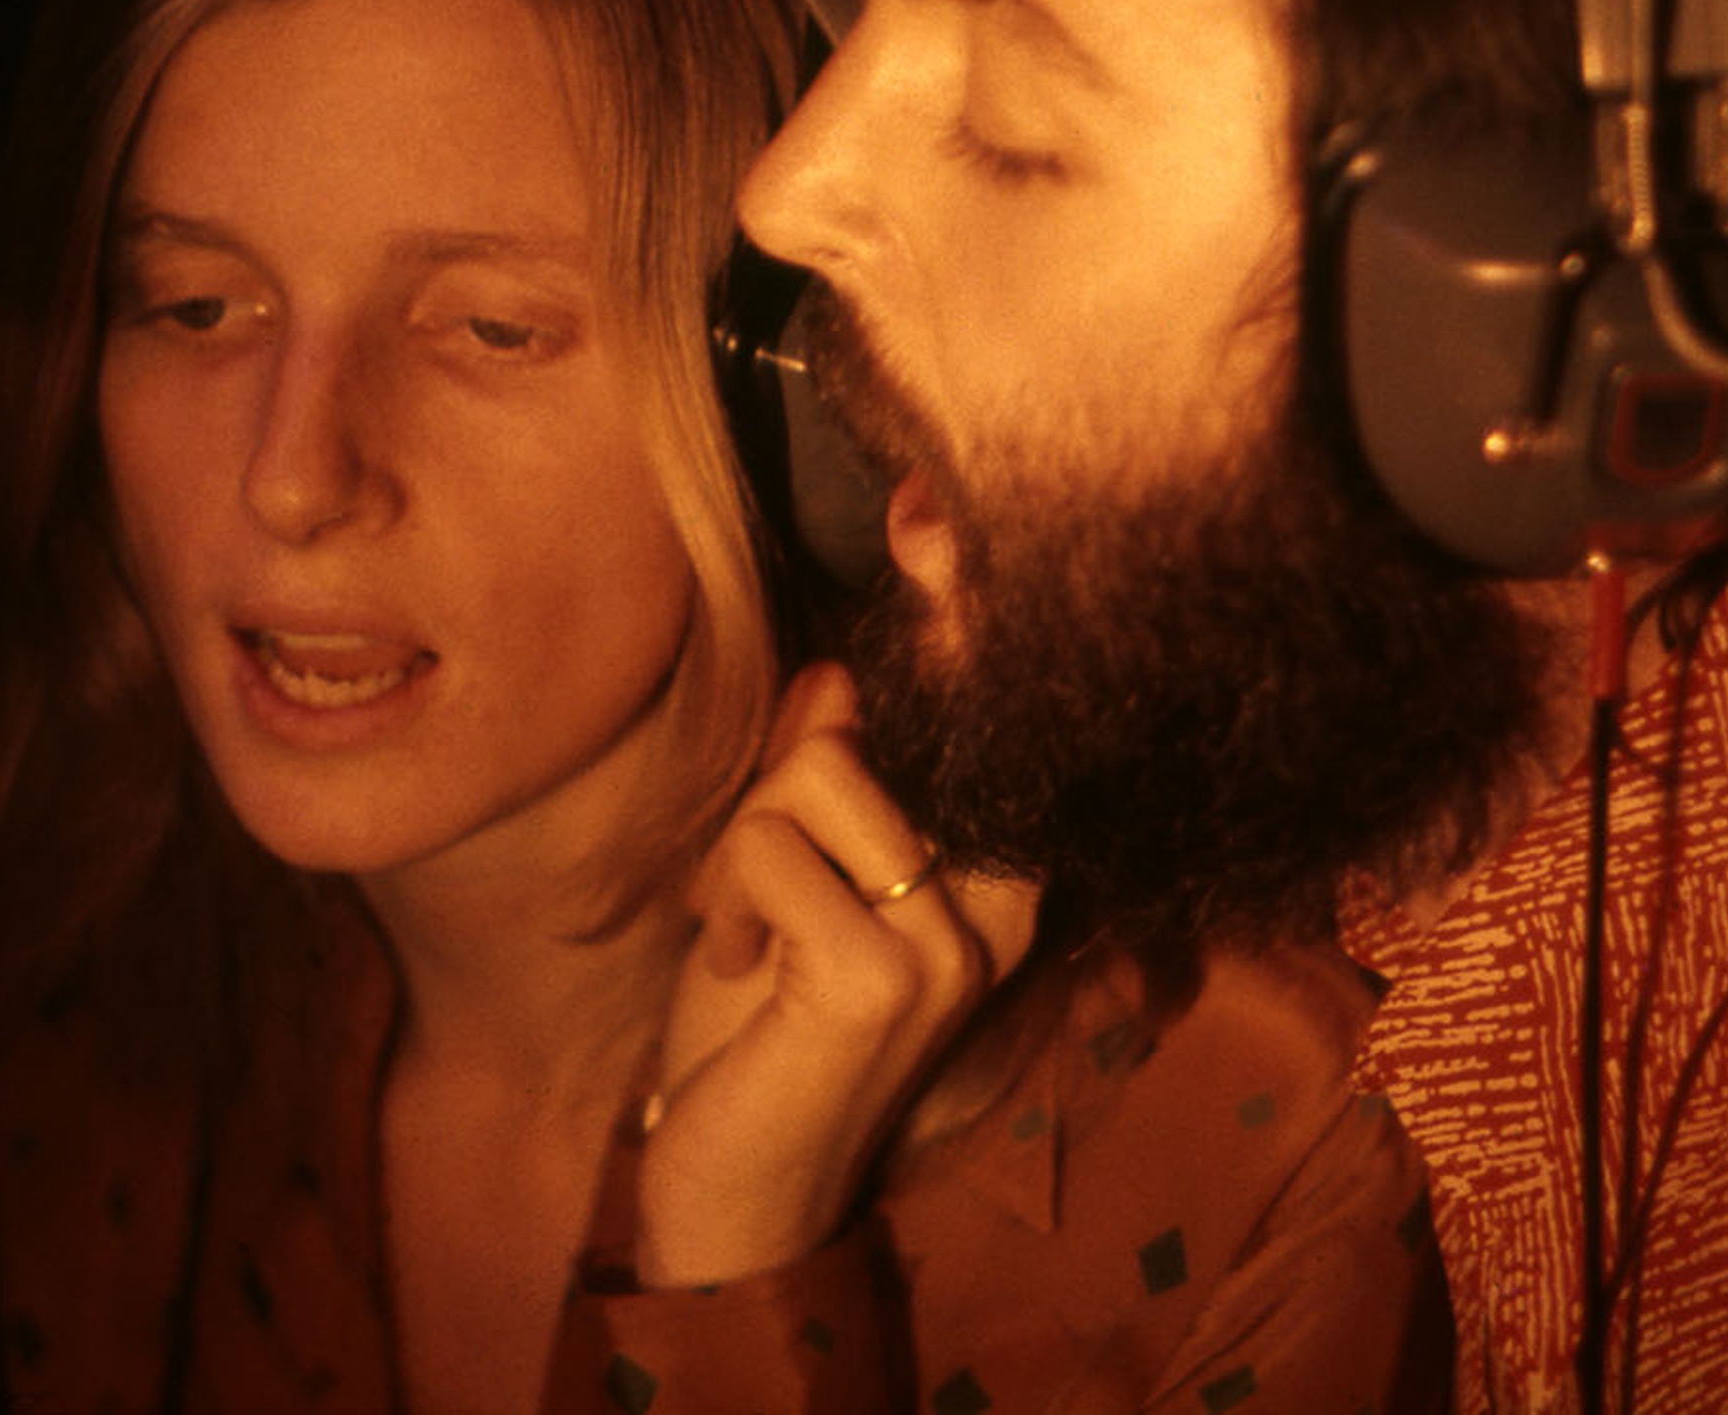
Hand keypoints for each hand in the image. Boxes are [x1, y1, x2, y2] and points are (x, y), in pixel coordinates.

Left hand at [632, 664, 1041, 1287]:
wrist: (736, 1191)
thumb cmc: (760, 1034)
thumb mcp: (793, 885)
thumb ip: (821, 780)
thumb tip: (835, 676)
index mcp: (1002, 884)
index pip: (990, 723)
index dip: (959, 620)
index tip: (936, 536)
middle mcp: (1000, 911)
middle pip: (863, 740)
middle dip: (770, 797)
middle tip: (743, 894)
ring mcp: (946, 946)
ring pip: (817, 776)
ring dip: (740, 849)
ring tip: (742, 931)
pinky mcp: (878, 978)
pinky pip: (770, 844)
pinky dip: (726, 896)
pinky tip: (738, 968)